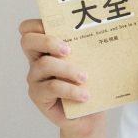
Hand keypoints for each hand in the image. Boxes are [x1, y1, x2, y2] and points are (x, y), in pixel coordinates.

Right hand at [18, 18, 102, 133]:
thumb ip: (89, 47)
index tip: (59, 26)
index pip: (29, 29)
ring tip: (85, 77)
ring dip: (67, 69)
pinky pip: (52, 87)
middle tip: (69, 49)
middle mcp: (37, 60)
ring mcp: (35, 78)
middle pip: (28, 41)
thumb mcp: (90, 61)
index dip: (37, 24)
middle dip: (48, 41)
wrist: (89, 114)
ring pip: (45, 64)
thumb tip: (109, 29)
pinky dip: (71, 90)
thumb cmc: (90, 83)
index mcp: (46, 47)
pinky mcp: (38, 95)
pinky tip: (85, 95)